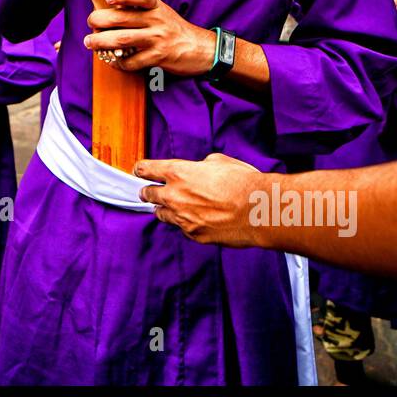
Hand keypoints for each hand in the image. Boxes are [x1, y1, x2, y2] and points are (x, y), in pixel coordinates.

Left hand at [82, 0, 214, 75]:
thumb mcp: (163, 13)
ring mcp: (157, 39)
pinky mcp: (158, 57)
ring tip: (90, 43)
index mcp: (157, 8)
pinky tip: (113, 61)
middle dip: (100, 21)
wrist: (201, 49)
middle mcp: (157, 21)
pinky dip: (119, 62)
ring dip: (101, 42)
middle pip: (122, 18)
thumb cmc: (176, 30)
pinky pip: (132, 61)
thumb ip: (142, 10)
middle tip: (90, 23)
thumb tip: (113, 9)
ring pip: (122, 39)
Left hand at [134, 153, 265, 245]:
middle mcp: (174, 196)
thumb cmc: (242, 183)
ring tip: (174, 206)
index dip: (141, 169)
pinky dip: (187, 222)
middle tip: (148, 191)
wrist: (258, 210)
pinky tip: (200, 218)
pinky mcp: (193, 234)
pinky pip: (182, 227)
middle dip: (147, 192)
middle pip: (147, 194)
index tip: (138, 170)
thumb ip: (199, 166)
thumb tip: (197, 170)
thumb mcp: (219, 162)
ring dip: (165, 209)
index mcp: (178, 173)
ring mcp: (182, 218)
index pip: (146, 170)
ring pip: (161, 214)